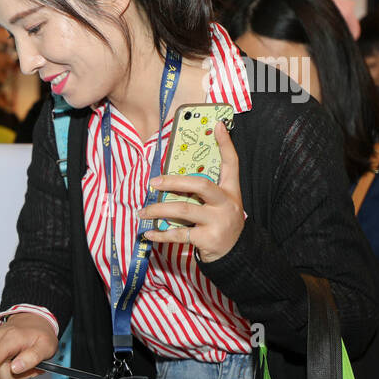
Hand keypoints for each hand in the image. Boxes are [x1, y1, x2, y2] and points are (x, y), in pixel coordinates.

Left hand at [139, 121, 244, 262]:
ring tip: (142, 211)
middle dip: (173, 181)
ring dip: (158, 209)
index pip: (231, 163)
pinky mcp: (208, 239)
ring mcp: (218, 221)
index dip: (225, 143)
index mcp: (230, 191)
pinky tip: (149, 233)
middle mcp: (226, 203)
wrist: (235, 253)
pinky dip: (161, 234)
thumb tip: (171, 179)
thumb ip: (203, 191)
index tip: (217, 125)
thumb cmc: (220, 222)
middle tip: (152, 182)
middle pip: (200, 184)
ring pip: (184, 209)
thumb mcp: (220, 203)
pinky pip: (179, 234)